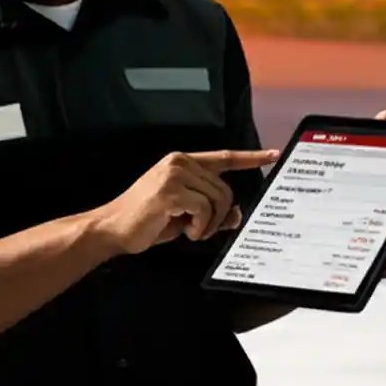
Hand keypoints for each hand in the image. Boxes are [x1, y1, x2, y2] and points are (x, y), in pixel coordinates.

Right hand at [97, 149, 278, 254]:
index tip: (273, 155)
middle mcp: (180, 162)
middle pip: (225, 189)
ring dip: (209, 224)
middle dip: (219, 216)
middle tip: (200, 229)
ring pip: (217, 200)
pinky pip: (204, 209)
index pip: (224, 157)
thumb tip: (238, 215)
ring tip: (190, 230)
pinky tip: (184, 230)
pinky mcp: (170, 191)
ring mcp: (175, 174)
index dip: (250, 158)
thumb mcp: (185, 215)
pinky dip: (200, 226)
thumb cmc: (147, 221)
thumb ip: (211, 211)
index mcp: (183, 162)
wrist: (112, 228)